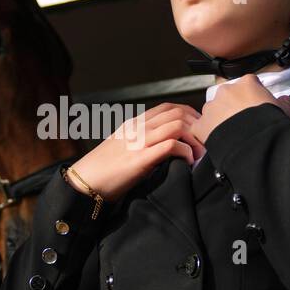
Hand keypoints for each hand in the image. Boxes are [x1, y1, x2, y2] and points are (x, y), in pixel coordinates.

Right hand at [67, 102, 204, 201]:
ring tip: (199, 154)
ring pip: (177, 126)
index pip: (168, 107)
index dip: (189, 114)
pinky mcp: (140, 158)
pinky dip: (185, 153)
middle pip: (177, 113)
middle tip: (205, 142)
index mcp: (134, 124)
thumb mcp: (122, 147)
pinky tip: (188, 162)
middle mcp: (137, 128)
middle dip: (197, 126)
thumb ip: (140, 141)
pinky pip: (171, 146)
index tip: (198, 129)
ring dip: (194, 140)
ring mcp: (138, 142)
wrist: (84, 182)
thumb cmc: (103, 169)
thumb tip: (163, 146)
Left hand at [192, 74, 289, 143]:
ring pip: (214, 110)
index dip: (253, 96)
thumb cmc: (271, 122)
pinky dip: (207, 133)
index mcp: (246, 83)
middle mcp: (225, 90)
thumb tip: (285, 100)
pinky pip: (202, 128)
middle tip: (243, 121)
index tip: (257, 107)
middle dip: (234, 106)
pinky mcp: (200, 125)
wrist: (254, 142)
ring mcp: (211, 107)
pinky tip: (218, 142)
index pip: (249, 84)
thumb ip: (283, 103)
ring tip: (231, 134)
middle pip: (228, 96)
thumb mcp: (284, 111)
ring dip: (220, 119)